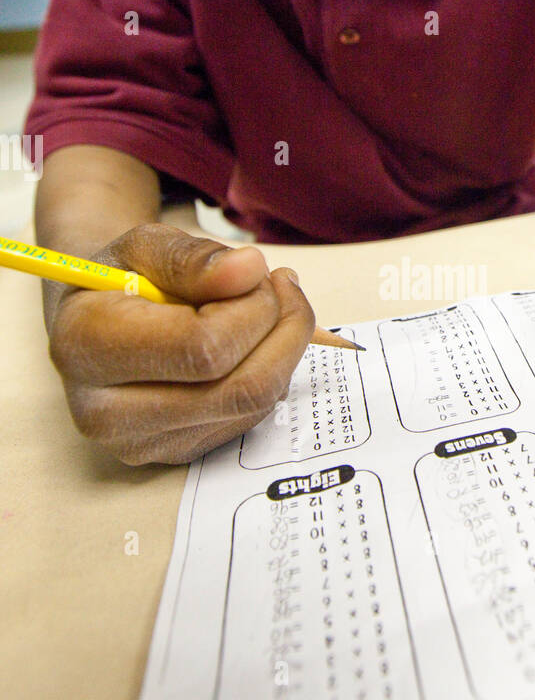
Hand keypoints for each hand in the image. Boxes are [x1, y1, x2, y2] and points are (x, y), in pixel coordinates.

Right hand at [47, 224, 314, 464]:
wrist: (92, 323)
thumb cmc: (120, 279)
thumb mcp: (143, 246)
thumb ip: (191, 257)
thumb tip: (250, 270)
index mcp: (87, 347)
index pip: (204, 347)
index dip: (252, 307)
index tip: (258, 272)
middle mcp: (107, 412)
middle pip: (241, 388)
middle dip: (282, 328)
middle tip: (280, 286)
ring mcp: (143, 443)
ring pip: (255, 406)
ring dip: (282, 348)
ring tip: (265, 305)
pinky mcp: (176, 453)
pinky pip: (252, 418)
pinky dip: (270, 372)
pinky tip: (253, 340)